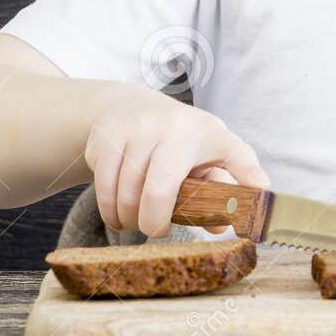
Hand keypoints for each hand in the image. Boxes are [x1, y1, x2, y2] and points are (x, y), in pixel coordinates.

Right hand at [83, 85, 269, 237]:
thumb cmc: (187, 138)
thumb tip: (228, 226)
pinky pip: (100, 183)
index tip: (174, 230)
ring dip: (123, 217)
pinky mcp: (103, 136)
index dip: (171, 213)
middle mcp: (160, 126)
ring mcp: (128, 129)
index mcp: (195, 133)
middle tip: (154, 229)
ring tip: (133, 221)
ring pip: (118, 192)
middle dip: (147, 223)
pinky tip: (117, 204)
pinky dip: (106, 203)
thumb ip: (236, 182)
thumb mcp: (220, 149)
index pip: (173, 182)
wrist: (135, 106)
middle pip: (145, 195)